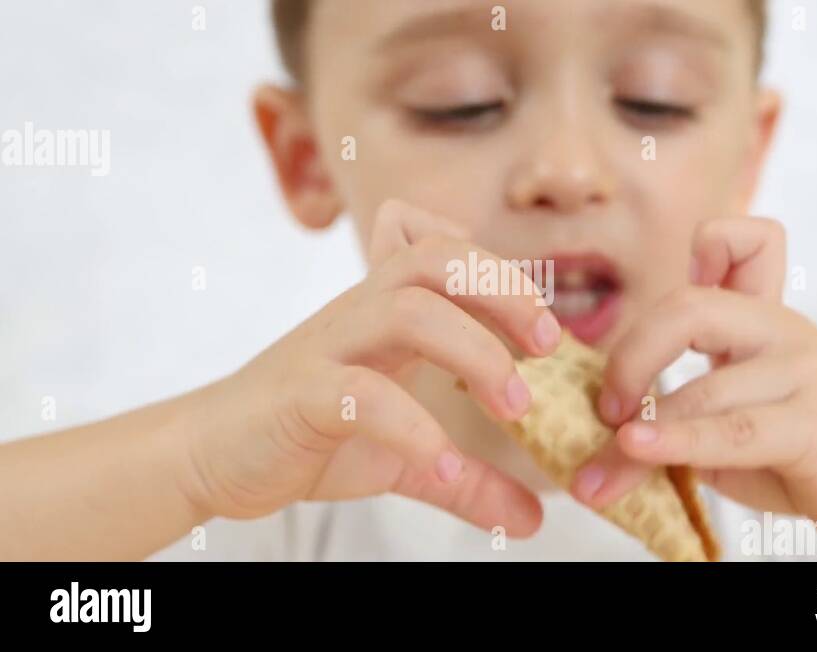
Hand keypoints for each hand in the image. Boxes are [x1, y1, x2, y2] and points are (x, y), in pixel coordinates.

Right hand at [182, 199, 561, 536]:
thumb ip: (468, 480)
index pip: (450, 256)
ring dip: (476, 353)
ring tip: (514, 409)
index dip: (508, 280)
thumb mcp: (402, 456)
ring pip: (407, 311)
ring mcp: (328, 348)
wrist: (212, 453)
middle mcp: (359, 315)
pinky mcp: (299, 394)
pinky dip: (415, 429)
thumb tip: (533, 517)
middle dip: (504, 292)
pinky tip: (446, 466)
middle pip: (435, 259)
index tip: (548, 336)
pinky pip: (362, 393)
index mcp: (386, 315)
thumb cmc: (307, 436)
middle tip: (546, 350)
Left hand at [570, 217, 816, 547]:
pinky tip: (638, 447)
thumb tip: (611, 428)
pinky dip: (677, 440)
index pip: (744, 239)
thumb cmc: (802, 450)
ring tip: (599, 474)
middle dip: (630, 356)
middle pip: (690, 307)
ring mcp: (803, 370)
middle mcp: (783, 329)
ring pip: (699, 389)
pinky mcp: (816, 422)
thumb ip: (684, 406)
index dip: (707, 246)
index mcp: (762, 316)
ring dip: (636, 436)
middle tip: (606, 406)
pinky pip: (731, 427)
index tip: (658, 319)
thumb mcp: (734, 418)